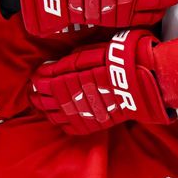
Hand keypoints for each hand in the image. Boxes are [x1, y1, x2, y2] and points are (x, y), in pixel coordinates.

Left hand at [29, 29, 170, 134]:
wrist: (145, 80)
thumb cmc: (122, 59)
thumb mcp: (94, 50)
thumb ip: (71, 61)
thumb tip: (50, 67)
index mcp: (70, 76)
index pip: (44, 80)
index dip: (37, 79)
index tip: (36, 76)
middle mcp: (73, 95)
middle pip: (45, 99)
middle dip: (36, 96)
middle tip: (33, 93)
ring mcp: (82, 111)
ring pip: (54, 114)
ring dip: (45, 109)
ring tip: (41, 105)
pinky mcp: (93, 123)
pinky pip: (70, 126)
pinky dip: (61, 122)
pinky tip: (59, 118)